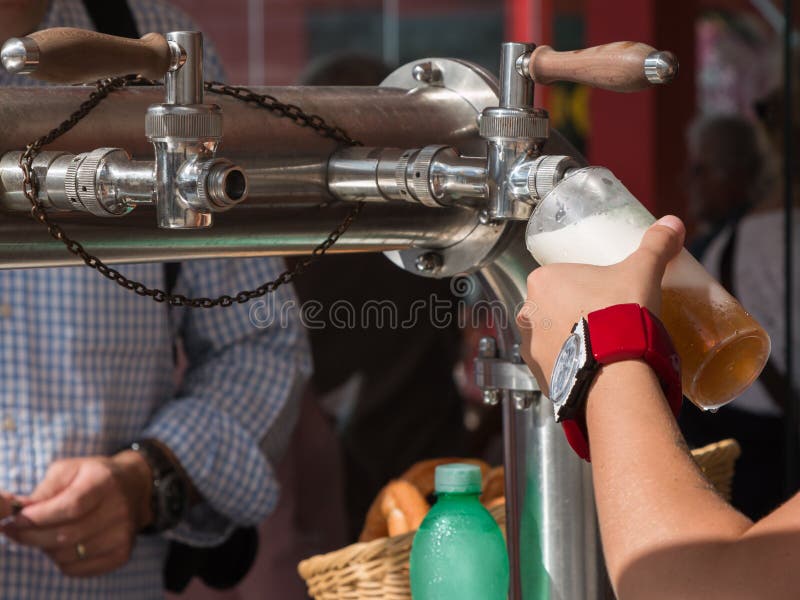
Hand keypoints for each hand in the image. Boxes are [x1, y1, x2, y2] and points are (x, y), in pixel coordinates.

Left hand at [3, 452, 152, 576]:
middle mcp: (119, 509)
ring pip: (68, 555)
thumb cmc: (94, 476)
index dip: (39, 517)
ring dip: (47, 548)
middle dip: (32, 536)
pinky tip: (63, 545)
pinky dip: (61, 561)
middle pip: (66, 535)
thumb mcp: (70, 469)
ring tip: (46, 534)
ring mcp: (123, 534)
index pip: (71, 507)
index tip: (17, 520)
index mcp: (105, 482)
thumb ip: (46, 488)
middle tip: (17, 531)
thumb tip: (21, 510)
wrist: (134, 486)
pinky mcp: (121, 554)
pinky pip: (77, 569)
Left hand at [516, 215, 684, 394]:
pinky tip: (591, 368)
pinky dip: (569, 367)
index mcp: (542, 282)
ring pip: (550, 339)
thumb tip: (672, 224)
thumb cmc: (620, 316)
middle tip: (603, 319)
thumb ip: (655, 245)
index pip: (557, 278)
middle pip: (551, 308)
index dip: (579, 285)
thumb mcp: (641, 271)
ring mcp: (530, 348)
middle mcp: (528, 314)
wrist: (617, 372)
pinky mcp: (540, 376)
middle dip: (572, 313)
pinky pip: (554, 368)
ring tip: (600, 345)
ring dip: (569, 341)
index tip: (599, 293)